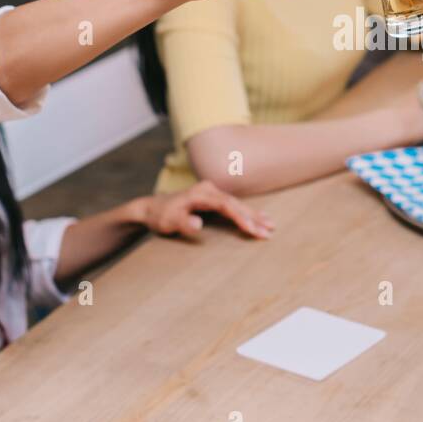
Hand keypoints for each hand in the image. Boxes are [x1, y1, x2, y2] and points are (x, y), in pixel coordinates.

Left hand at [135, 181, 273, 238]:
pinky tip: (259, 217)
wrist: (151, 208)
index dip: (241, 217)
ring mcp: (211, 193)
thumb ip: (183, 222)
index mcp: (201, 194)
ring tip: (271, 225)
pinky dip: (247, 212)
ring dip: (254, 215)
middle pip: (236, 204)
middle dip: (253, 218)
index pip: (226, 205)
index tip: (253, 229)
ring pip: (237, 204)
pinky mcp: (213, 199)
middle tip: (269, 231)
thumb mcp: (168, 222)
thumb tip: (198, 224)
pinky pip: (234, 205)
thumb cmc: (160, 216)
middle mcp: (209, 190)